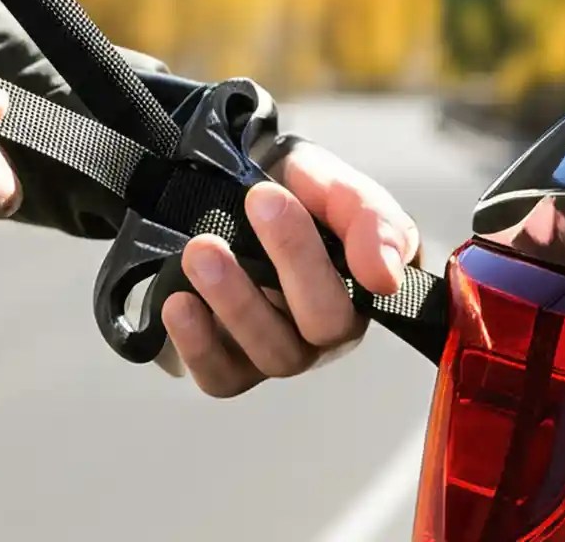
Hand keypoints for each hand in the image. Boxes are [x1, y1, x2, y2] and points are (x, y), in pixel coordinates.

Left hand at [160, 142, 420, 397]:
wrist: (240, 191)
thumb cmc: (300, 196)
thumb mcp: (336, 186)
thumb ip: (371, 220)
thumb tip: (384, 277)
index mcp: (367, 288)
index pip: (376, 284)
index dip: (350, 254)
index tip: (289, 199)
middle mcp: (330, 330)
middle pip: (325, 324)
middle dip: (292, 259)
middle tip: (259, 201)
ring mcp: (281, 349)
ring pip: (274, 353)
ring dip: (237, 301)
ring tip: (202, 251)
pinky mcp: (233, 364)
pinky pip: (223, 377)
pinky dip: (199, 345)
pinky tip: (179, 303)